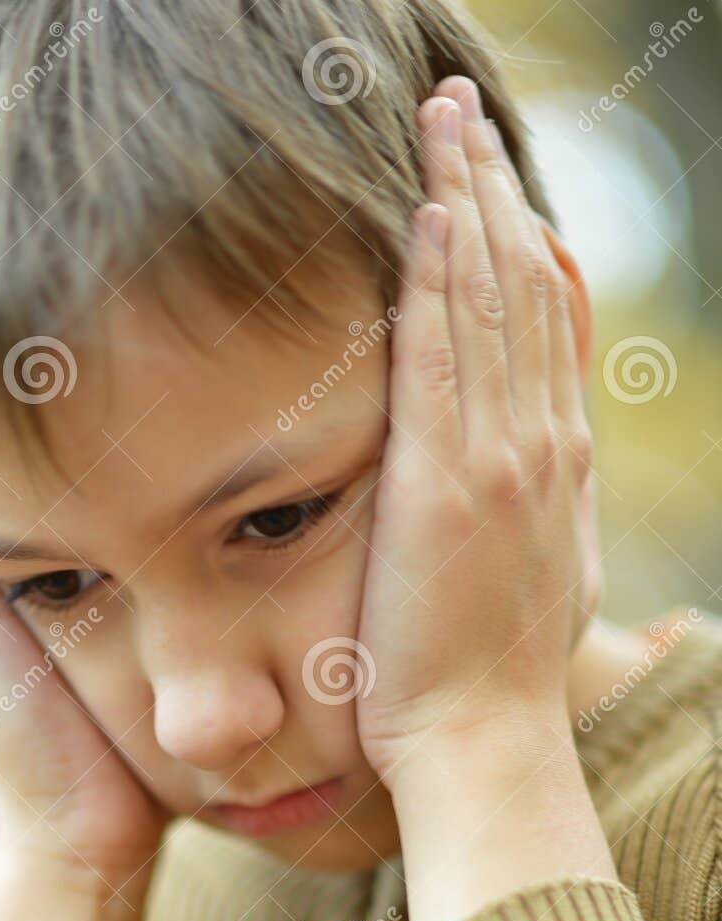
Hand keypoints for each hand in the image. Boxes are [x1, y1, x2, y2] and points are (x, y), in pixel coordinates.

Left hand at [355, 78, 597, 798]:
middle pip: (521, 285)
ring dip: (465, 200)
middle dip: (490, 187)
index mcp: (555, 461)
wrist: (481, 743)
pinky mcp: (446, 483)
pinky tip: (429, 213)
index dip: (520, 235)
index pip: (544, 319)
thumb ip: (533, 503)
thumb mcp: (533, 573)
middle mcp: (540, 442)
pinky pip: (445, 357)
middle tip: (457, 111)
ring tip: (439, 121)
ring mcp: (499, 458)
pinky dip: (441, 281)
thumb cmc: (488, 678)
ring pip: (489, 300)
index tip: (492, 176)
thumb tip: (536, 464)